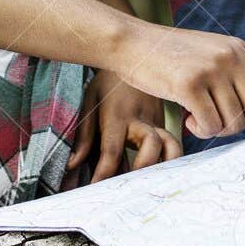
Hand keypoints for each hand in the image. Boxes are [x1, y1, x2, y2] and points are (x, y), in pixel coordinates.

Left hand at [66, 70, 180, 181]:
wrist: (136, 54)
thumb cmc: (108, 83)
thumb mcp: (90, 101)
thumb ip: (84, 136)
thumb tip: (72, 166)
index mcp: (117, 115)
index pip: (112, 151)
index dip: (104, 175)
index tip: (96, 192)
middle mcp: (141, 119)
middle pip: (151, 146)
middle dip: (144, 169)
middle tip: (132, 189)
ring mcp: (158, 121)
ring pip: (172, 146)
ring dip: (166, 167)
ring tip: (153, 185)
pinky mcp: (167, 123)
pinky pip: (171, 145)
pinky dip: (169, 161)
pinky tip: (161, 175)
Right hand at [113, 24, 244, 140]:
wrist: (131, 42)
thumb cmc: (169, 58)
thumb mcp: (210, 63)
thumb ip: (239, 86)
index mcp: (240, 49)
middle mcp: (232, 56)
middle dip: (239, 127)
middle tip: (214, 122)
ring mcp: (213, 68)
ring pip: (234, 122)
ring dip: (216, 130)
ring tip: (196, 118)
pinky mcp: (192, 84)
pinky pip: (212, 126)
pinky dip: (201, 131)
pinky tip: (186, 120)